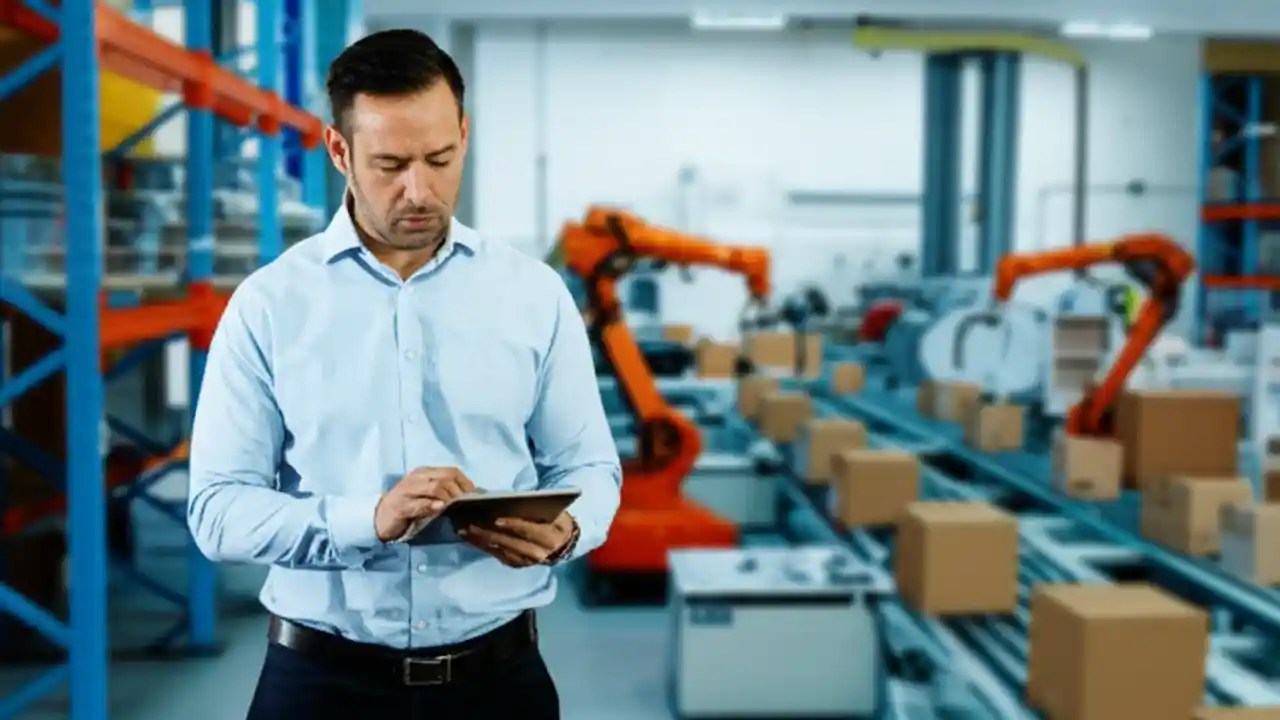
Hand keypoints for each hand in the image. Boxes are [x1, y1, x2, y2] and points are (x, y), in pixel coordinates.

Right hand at [374, 467, 475, 541]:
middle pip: (446, 478)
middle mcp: (417, 478)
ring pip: (434, 487)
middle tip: (467, 504)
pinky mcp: (400, 505)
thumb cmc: (408, 508)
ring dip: (449, 497)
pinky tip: (440, 509)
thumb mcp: (428, 499)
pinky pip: (418, 503)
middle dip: (460, 491)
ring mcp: (407, 490)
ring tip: (457, 507)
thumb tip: (471, 498)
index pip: (452, 472)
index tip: (476, 497)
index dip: (467, 483)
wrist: (379, 519)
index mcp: (425, 473)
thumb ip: (446, 495)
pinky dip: (431, 505)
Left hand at [459, 512, 574, 567]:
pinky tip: (469, 537)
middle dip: (488, 532)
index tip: (496, 519)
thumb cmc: (554, 520)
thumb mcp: (550, 511)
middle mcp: (538, 553)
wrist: (561, 542)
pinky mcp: (516, 564)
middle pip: (509, 542)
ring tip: (463, 529)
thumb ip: (532, 507)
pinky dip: (482, 545)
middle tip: (468, 523)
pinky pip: (496, 554)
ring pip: (499, 550)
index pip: (528, 530)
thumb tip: (505, 499)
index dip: (512, 525)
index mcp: (549, 537)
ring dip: (480, 540)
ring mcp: (525, 561)